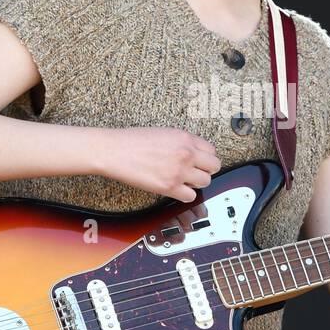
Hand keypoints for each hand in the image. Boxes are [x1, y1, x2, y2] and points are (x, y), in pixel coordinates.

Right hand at [97, 127, 220, 203]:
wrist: (116, 151)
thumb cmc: (134, 141)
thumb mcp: (164, 133)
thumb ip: (182, 142)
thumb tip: (195, 153)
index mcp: (185, 138)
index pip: (211, 150)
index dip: (205, 157)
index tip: (200, 162)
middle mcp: (186, 154)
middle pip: (214, 166)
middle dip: (206, 170)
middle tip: (196, 173)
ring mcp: (179, 171)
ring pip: (205, 182)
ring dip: (196, 183)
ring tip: (184, 181)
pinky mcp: (169, 186)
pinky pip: (190, 196)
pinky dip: (185, 195)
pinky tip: (176, 189)